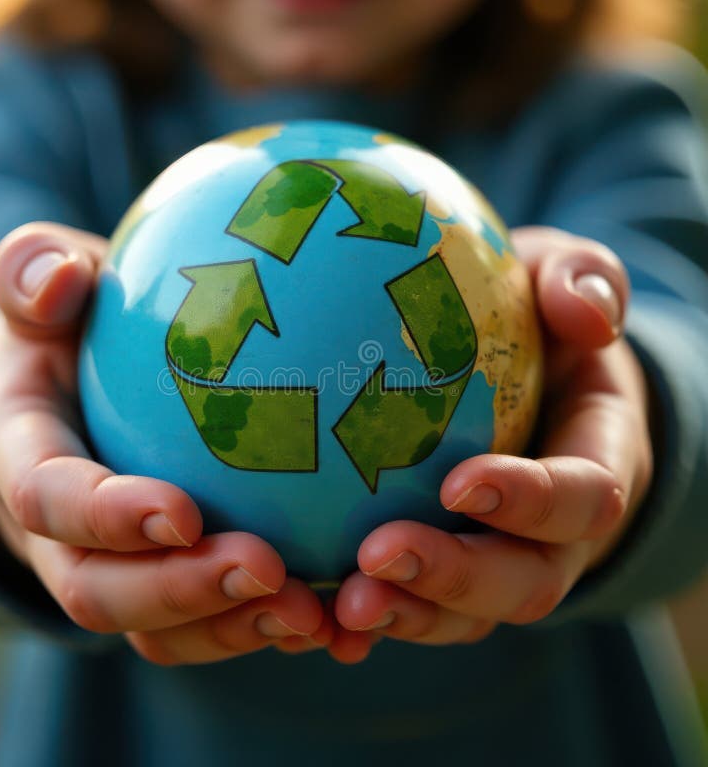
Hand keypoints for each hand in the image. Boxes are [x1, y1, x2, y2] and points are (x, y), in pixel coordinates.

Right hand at [0, 223, 329, 663]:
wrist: (69, 395)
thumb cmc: (67, 330)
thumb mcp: (45, 290)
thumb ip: (32, 273)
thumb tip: (59, 277)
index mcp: (19, 456)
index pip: (46, 498)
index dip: (105, 516)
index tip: (182, 512)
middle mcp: (56, 532)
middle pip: (99, 591)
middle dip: (180, 592)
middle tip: (269, 570)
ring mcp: (108, 565)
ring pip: (156, 628)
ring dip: (232, 627)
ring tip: (316, 612)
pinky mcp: (161, 578)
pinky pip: (205, 624)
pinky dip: (262, 626)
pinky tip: (336, 614)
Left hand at [331, 228, 652, 661]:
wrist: (530, 382)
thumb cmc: (540, 324)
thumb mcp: (562, 281)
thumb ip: (582, 282)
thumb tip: (585, 312)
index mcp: (594, 463)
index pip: (582, 498)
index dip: (530, 502)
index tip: (458, 483)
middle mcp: (553, 533)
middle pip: (523, 582)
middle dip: (454, 579)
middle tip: (377, 558)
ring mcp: (499, 560)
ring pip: (464, 614)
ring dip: (405, 614)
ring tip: (339, 604)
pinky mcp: (447, 571)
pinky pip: (413, 607)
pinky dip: (367, 623)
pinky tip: (310, 618)